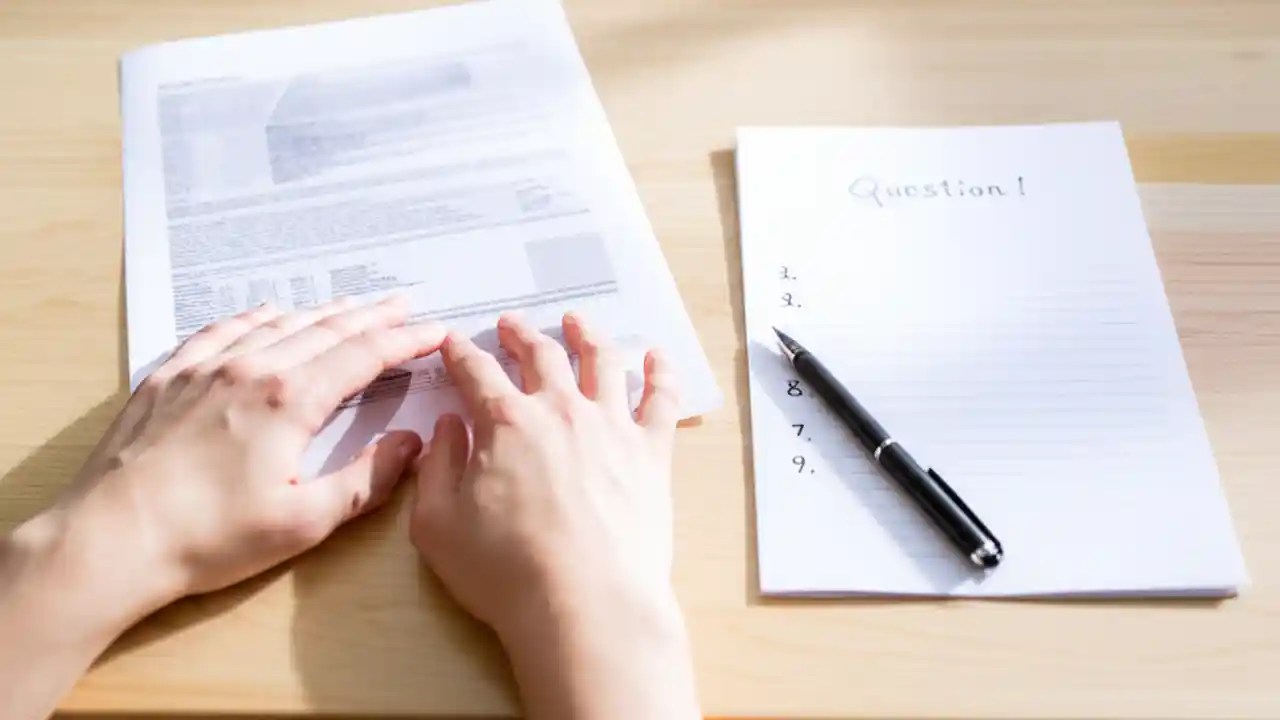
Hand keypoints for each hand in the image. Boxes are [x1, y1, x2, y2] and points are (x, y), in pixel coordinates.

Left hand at [0, 295, 444, 719]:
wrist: (111, 540)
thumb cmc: (208, 539)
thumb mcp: (304, 522)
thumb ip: (367, 480)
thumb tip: (412, 444)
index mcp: (292, 401)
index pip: (363, 356)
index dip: (406, 341)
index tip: (435, 332)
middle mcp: (252, 370)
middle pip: (326, 330)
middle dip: (372, 316)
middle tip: (404, 304)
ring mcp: (205, 368)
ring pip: (276, 325)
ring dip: (321, 313)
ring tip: (350, 305)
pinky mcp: (167, 378)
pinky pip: (221, 330)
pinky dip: (255, 317)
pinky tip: (267, 314)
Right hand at [410, 313, 698, 719]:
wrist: (586, 604)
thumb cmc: (506, 572)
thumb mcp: (437, 525)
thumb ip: (436, 467)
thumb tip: (447, 427)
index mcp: (505, 422)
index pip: (476, 372)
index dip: (460, 354)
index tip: (453, 342)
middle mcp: (561, 410)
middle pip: (540, 355)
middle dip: (520, 334)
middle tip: (510, 324)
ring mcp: (612, 427)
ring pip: (601, 361)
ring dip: (586, 335)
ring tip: (577, 321)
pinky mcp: (652, 453)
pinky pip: (661, 399)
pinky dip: (660, 371)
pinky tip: (656, 356)